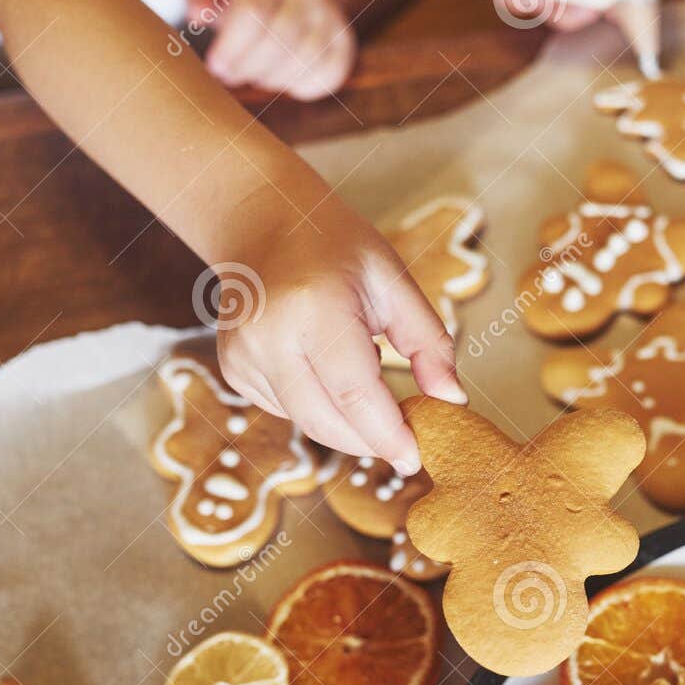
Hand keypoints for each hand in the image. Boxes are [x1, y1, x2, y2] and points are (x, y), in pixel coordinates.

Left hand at [188, 0, 356, 100]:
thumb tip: (197, 11)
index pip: (254, 11)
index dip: (233, 46)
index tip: (215, 66)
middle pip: (279, 39)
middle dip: (248, 67)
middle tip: (230, 77)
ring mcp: (332, 17)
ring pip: (304, 60)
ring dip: (273, 79)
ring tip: (255, 75)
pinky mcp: (345, 43)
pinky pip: (327, 75)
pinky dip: (301, 87)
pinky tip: (283, 81)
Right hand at [214, 196, 465, 472]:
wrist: (266, 226)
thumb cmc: (337, 249)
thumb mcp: (395, 282)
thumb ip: (430, 342)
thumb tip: (452, 400)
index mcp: (314, 310)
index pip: (354, 393)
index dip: (387, 434)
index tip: (415, 458)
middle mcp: (268, 338)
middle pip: (326, 420)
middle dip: (371, 440)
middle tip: (406, 438)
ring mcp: (242, 357)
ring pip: (306, 422)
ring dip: (348, 422)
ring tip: (365, 370)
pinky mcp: (233, 371)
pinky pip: (287, 410)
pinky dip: (320, 406)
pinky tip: (328, 366)